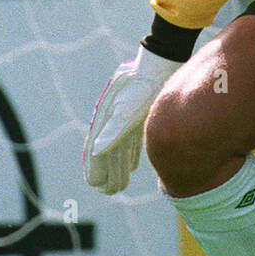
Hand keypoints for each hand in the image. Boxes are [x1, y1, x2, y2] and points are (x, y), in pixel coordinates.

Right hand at [84, 46, 180, 193]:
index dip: (94, 166)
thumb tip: (97, 150)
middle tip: (109, 192)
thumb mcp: (128, 109)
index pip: (96, 148)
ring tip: (119, 185)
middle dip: (108, 172)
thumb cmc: (143, 87)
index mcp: (106, 119)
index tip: (96, 185)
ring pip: (120, 148)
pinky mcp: (139, 115)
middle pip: (108, 151)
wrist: (160, 64)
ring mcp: (126, 118)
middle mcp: (113, 120)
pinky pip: (131, 140)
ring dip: (119, 166)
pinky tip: (133, 166)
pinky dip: (130, 154)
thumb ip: (113, 130)